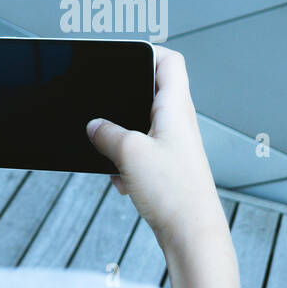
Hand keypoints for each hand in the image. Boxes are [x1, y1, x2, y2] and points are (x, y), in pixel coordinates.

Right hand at [85, 47, 227, 258]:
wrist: (192, 235)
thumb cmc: (175, 192)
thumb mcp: (129, 153)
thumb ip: (106, 133)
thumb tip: (94, 126)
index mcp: (176, 106)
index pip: (170, 61)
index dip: (147, 52)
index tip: (121, 57)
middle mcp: (179, 122)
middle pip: (151, 92)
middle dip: (123, 100)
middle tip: (105, 106)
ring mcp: (175, 145)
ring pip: (142, 126)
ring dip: (122, 137)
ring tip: (112, 153)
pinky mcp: (169, 168)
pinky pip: (142, 153)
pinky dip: (128, 162)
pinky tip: (122, 180)